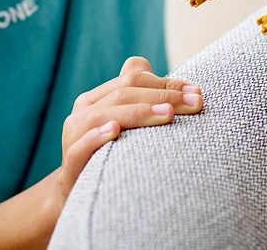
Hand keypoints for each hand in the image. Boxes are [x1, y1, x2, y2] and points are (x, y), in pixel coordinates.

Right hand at [47, 56, 202, 214]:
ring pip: (103, 115)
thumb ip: (139, 95)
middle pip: (123, 93)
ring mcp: (73, 136)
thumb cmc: (112, 153)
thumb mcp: (126, 122)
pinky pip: (80, 147)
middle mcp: (83, 111)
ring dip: (138, 112)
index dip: (165, 83)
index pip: (132, 79)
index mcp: (97, 97)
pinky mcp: (70, 164)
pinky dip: (97, 137)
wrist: (82, 194)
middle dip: (163, 96)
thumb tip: (161, 72)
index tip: (196, 92)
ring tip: (167, 114)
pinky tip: (115, 132)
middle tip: (194, 103)